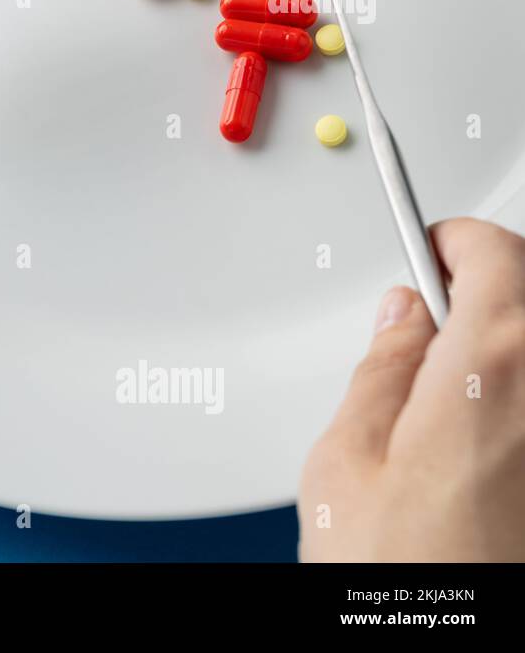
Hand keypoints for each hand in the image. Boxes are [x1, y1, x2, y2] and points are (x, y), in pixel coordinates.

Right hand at [299, 217, 524, 560]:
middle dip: (481, 295)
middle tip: (428, 329)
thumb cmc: (403, 579)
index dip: (453, 240)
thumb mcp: (346, 459)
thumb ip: (378, 367)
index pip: (494, 249)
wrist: (456, 643)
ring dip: (501, 353)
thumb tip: (399, 317)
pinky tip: (479, 452)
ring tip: (448, 403)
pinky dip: (514, 402)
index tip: (431, 248)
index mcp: (495, 361)